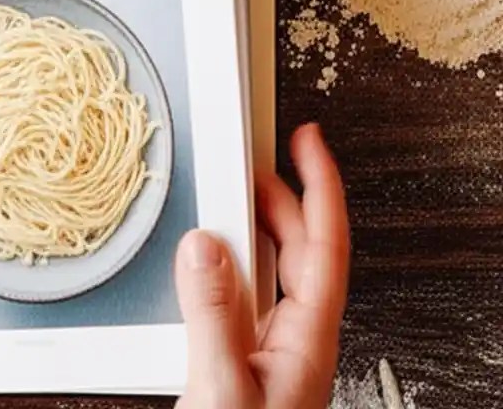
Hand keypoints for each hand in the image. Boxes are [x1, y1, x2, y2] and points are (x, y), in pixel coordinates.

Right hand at [174, 123, 349, 408]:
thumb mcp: (220, 388)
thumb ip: (213, 317)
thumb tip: (205, 246)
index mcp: (305, 342)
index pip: (325, 247)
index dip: (321, 187)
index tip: (308, 142)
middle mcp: (292, 343)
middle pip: (301, 253)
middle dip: (282, 199)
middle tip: (253, 161)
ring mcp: (265, 355)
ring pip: (270, 274)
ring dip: (252, 232)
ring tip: (226, 200)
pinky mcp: (235, 366)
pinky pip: (239, 299)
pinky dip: (223, 267)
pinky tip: (200, 265)